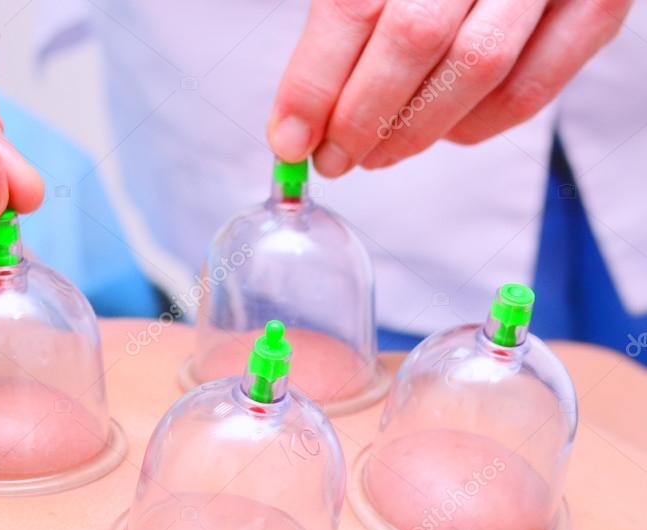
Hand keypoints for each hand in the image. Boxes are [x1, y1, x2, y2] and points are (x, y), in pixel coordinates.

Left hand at [267, 0, 632, 175]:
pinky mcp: (597, 6)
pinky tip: (439, 133)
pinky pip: (530, 91)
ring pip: (476, 69)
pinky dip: (473, 127)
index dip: (315, 82)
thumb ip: (347, 21)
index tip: (289, 137)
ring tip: (374, 154)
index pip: (352, 5)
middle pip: (413, 40)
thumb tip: (298, 118)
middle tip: (332, 158)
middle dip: (360, 117)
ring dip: (413, 131)